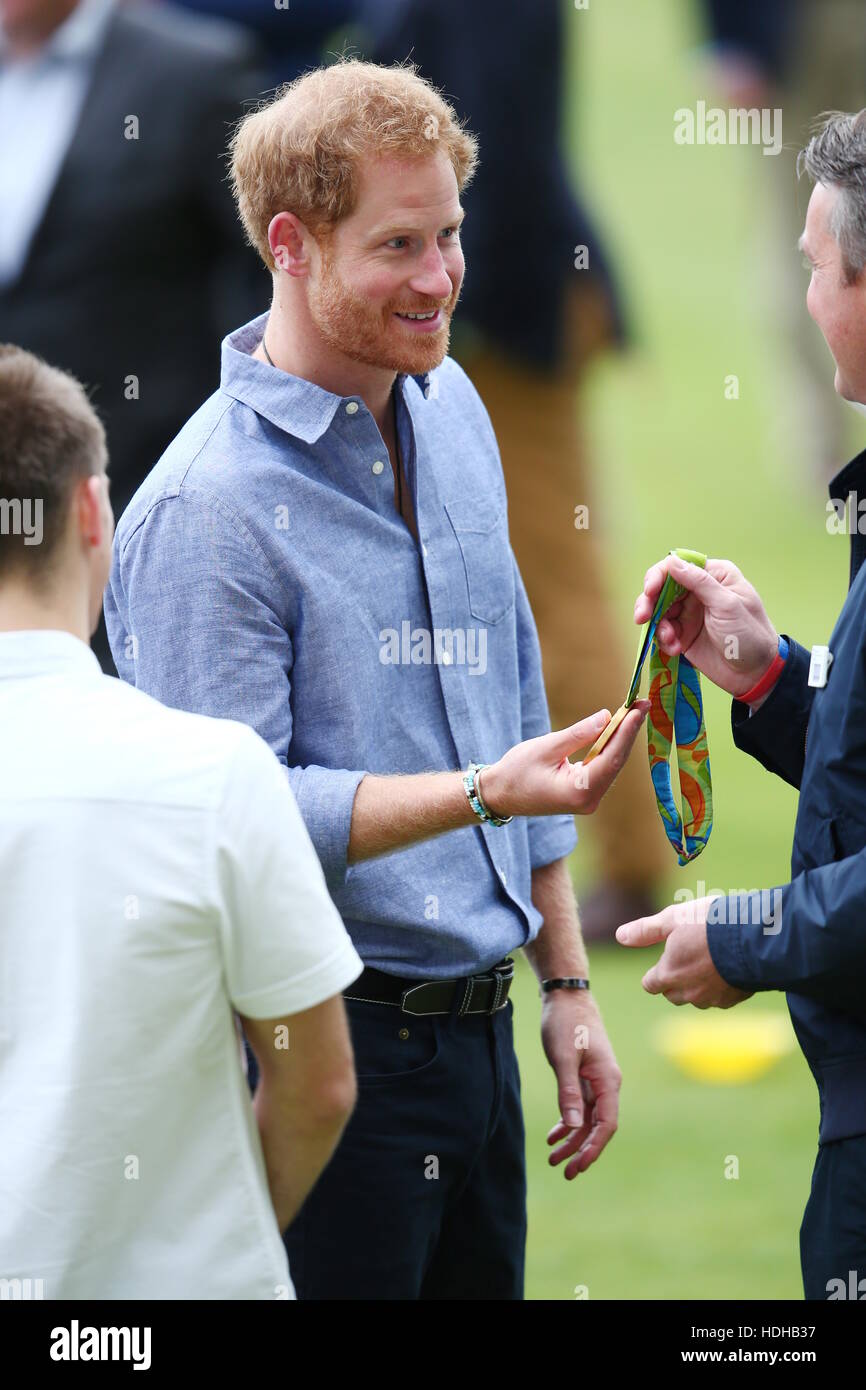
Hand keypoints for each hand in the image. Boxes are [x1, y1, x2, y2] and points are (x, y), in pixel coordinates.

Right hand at [479, 700, 650, 818]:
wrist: (499, 795)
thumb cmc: (515, 772)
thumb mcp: (545, 747)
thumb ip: (578, 734)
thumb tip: (607, 717)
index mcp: (579, 792)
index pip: (612, 758)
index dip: (627, 731)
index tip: (638, 708)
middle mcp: (589, 800)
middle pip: (616, 761)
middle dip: (629, 731)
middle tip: (642, 704)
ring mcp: (588, 799)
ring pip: (612, 764)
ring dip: (621, 738)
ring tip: (634, 711)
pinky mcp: (585, 793)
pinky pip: (603, 768)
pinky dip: (610, 747)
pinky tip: (618, 729)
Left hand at [541, 991, 621, 1177]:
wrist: (566, 996)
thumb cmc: (565, 1022)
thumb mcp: (563, 1058)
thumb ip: (569, 1092)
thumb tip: (574, 1127)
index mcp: (608, 1080)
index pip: (606, 1124)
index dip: (593, 1148)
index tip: (578, 1166)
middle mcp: (607, 1083)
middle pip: (598, 1126)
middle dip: (582, 1150)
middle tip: (564, 1172)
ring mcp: (597, 1081)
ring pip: (588, 1119)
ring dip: (572, 1139)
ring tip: (553, 1158)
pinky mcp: (585, 1076)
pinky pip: (581, 1106)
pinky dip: (569, 1121)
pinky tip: (554, 1135)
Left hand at [616, 896, 752, 1008]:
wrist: (754, 938)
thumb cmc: (710, 924)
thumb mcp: (673, 918)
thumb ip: (645, 930)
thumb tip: (620, 936)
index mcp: (668, 974)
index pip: (651, 984)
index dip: (655, 972)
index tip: (664, 960)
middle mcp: (688, 993)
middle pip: (672, 994)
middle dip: (674, 981)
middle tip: (686, 958)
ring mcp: (712, 999)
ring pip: (697, 998)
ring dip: (697, 986)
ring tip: (708, 962)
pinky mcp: (734, 999)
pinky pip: (720, 998)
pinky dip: (720, 987)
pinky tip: (727, 968)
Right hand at [634, 555, 777, 698]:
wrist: (756, 675)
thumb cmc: (749, 635)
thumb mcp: (727, 605)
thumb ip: (699, 582)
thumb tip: (672, 561)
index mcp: (714, 576)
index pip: (678, 566)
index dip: (659, 576)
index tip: (650, 592)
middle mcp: (699, 591)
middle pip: (662, 588)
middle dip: (649, 603)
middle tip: (641, 618)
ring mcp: (689, 614)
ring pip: (658, 611)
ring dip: (658, 626)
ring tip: (669, 641)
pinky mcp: (683, 634)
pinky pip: (663, 631)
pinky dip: (664, 640)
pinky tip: (675, 650)